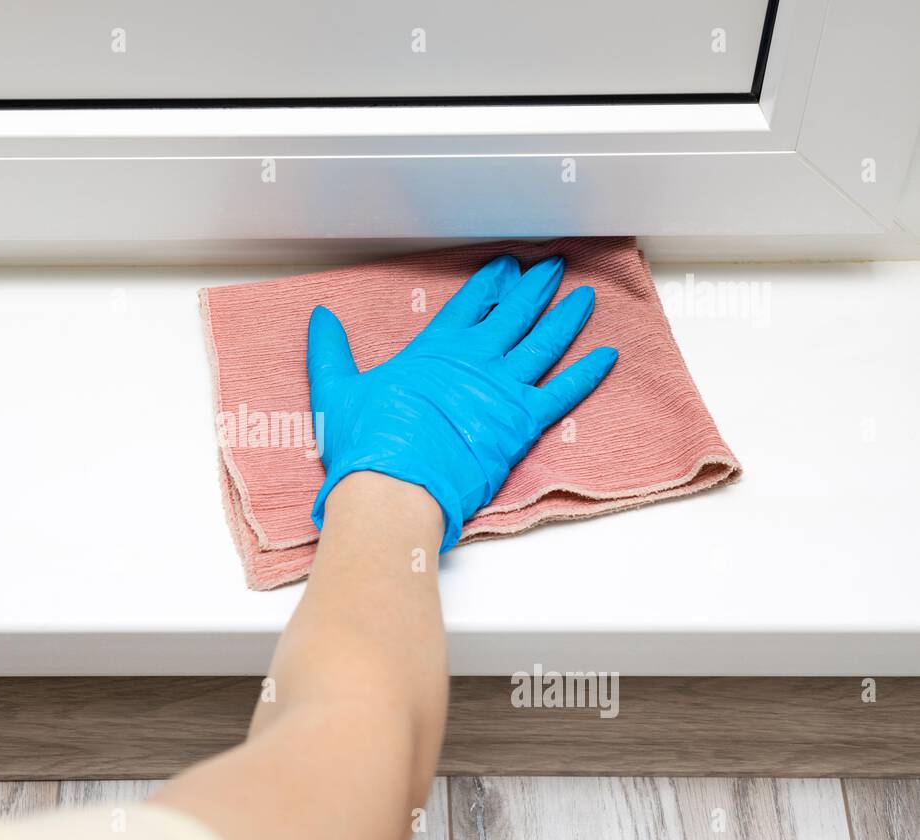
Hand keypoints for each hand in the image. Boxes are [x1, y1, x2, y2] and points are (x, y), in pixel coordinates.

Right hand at [307, 254, 616, 552]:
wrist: (394, 486)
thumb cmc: (366, 442)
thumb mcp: (336, 390)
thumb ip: (331, 351)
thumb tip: (319, 318)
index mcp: (434, 350)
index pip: (469, 305)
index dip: (489, 283)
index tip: (506, 265)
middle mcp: (475, 360)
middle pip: (513, 314)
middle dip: (534, 288)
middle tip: (552, 267)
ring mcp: (502, 389)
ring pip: (544, 343)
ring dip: (566, 318)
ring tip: (583, 297)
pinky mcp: (522, 423)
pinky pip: (563, 392)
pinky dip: (587, 373)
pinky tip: (607, 355)